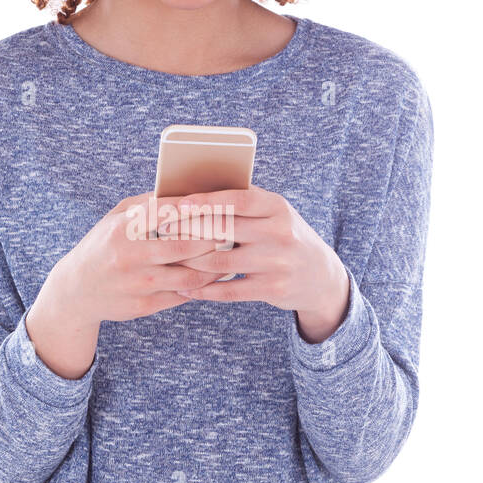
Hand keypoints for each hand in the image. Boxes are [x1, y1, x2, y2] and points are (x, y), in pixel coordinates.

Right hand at [48, 190, 227, 326]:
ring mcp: (137, 284)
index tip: (221, 202)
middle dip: (214, 238)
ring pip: (189, 276)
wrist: (76, 291)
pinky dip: (202, 286)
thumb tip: (186, 191)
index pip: (166, 213)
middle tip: (235, 230)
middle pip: (184, 247)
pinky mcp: (143, 306)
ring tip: (231, 255)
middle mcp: (129, 257)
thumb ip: (146, 204)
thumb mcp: (115, 218)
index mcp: (122, 229)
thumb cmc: (104, 245)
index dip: (196, 208)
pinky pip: (182, 295)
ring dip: (215, 267)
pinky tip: (216, 277)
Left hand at [167, 184, 350, 341]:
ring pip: (221, 261)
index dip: (206, 200)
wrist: (320, 275)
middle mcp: (279, 232)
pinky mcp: (273, 289)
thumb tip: (194, 191)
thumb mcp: (274, 214)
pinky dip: (204, 291)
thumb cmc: (283, 237)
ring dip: (190, 261)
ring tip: (168, 259)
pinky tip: (185, 289)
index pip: (237, 199)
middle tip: (162, 231)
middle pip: (223, 228)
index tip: (178, 202)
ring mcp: (277, 262)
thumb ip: (243, 203)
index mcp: (277, 207)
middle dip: (188, 229)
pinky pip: (230, 290)